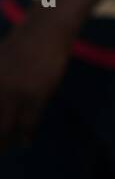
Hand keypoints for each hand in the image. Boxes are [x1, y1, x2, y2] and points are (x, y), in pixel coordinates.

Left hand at [0, 17, 74, 149]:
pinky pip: (29, 123)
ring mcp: (14, 92)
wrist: (46, 30)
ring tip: (6, 148)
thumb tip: (2, 104)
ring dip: (4, 142)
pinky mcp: (35, 94)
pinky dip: (26, 135)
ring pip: (4, 128)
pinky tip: (26, 141)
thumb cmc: (22, 45)